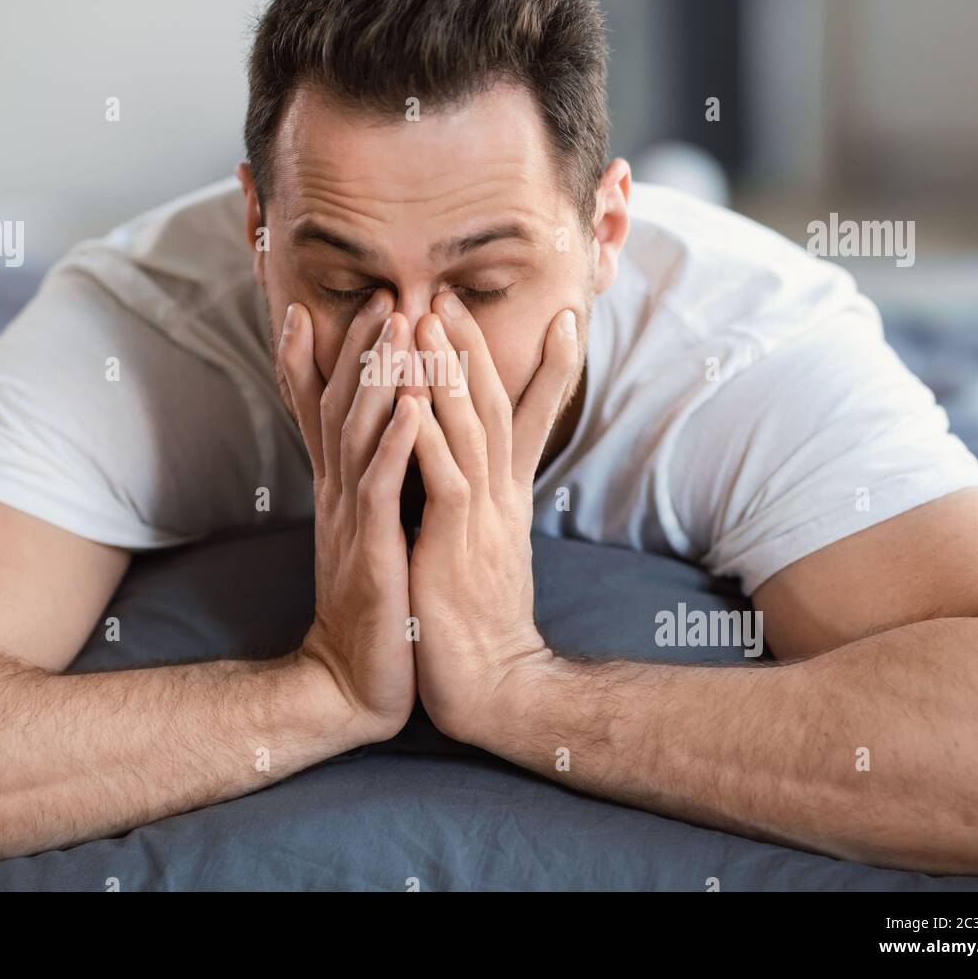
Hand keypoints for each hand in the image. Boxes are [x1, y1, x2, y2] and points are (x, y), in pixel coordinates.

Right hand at [279, 291, 420, 742]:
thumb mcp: (365, 535)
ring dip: (379, 376)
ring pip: (359, 432)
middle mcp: (338, 493)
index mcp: (340, 488)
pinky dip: (396, 441)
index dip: (315, 356)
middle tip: (381, 291)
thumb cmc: (373, 605)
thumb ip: (367, 487)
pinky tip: (414, 405)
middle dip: (358, 346)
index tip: (312, 302)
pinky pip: (381, 485)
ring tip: (397, 324)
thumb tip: (380, 443)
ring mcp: (350, 518)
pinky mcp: (371, 548)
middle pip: (341, 405)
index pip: (322, 410)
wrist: (353, 680)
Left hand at [408, 293, 580, 742]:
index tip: (564, 316)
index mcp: (505, 496)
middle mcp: (500, 496)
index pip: (529, 417)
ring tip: (427, 318)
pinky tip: (414, 395)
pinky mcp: (457, 542)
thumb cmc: (478, 618)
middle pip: (495, 404)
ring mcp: (484, 517)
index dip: (547, 366)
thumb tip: (484, 474)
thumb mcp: (487, 548)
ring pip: (471, 428)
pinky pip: (444, 475)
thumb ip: (486, 505)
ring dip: (450, 370)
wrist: (493, 685)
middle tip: (448, 293)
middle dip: (471, 345)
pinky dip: (430, 432)